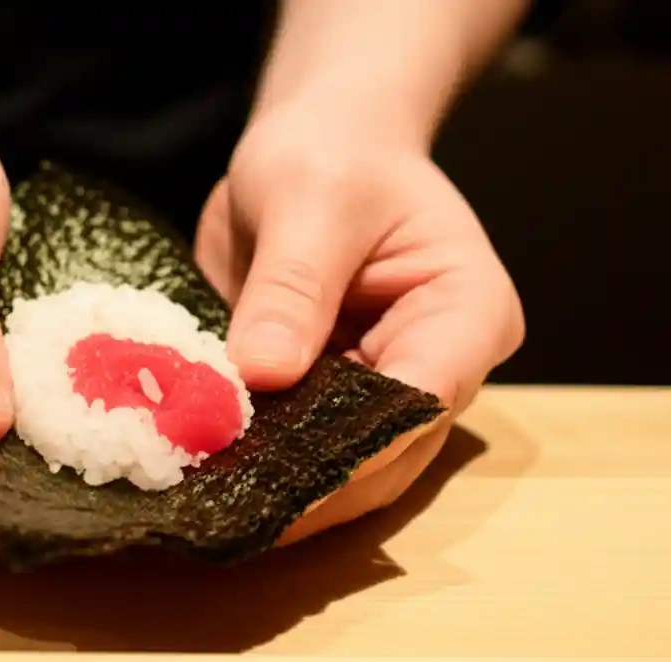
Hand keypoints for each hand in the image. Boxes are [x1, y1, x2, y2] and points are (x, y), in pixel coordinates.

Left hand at [196, 106, 524, 543]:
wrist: (317, 145)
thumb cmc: (332, 152)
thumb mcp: (307, 197)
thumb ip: (291, 285)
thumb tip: (263, 374)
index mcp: (468, 311)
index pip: (421, 399)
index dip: (351, 446)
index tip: (274, 474)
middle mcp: (443, 368)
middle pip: (387, 456)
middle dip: (309, 487)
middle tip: (221, 505)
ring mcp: (388, 392)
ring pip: (345, 472)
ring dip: (278, 488)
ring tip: (203, 502)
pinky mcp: (335, 404)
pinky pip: (302, 450)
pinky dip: (257, 465)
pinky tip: (202, 475)